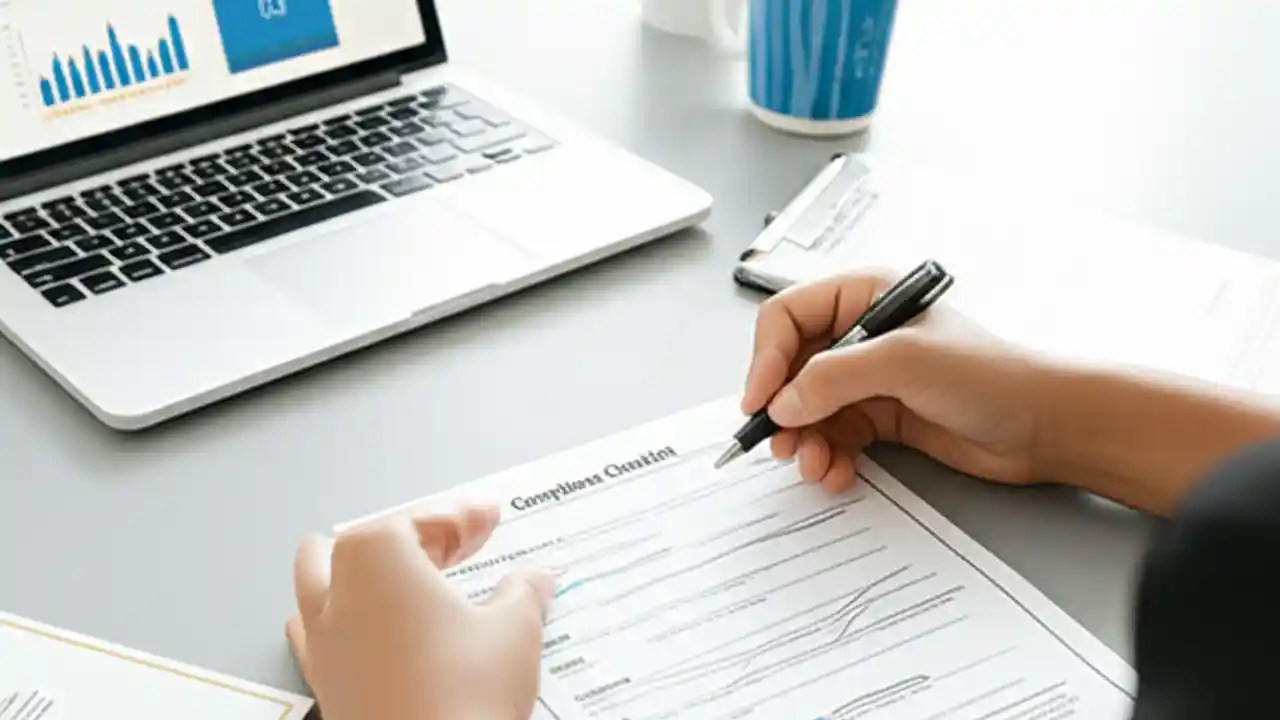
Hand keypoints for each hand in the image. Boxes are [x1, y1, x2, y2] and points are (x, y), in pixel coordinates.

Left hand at [288, 505, 553, 719]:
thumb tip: (533, 579)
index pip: (418, 520)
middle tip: (461, 547)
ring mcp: (322, 641)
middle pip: (362, 542)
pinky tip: (375, 632)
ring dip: (359, 573)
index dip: (459, 517)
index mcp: (377, 560)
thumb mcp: (515, 630)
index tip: (487, 519)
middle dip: (411, 538)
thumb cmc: (464, 696)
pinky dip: (345, 622)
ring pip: (319, 582)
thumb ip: (523, 592)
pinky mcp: (325, 684)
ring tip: (407, 581)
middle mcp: (337, 593)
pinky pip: (319, 636)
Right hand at [742, 271, 1044, 491]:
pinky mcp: (881, 416)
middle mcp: (860, 334)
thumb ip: (835, 376)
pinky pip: (834, 436)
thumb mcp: (905, 361)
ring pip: (808, 409)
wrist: (1044, 425)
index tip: (760, 401)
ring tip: (813, 466)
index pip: (788, 318)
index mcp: (864, 296)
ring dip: (804, 441)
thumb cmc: (992, 374)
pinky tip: (835, 472)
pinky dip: (827, 456)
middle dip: (783, 410)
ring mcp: (870, 378)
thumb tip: (783, 401)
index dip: (766, 359)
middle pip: (791, 368)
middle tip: (782, 443)